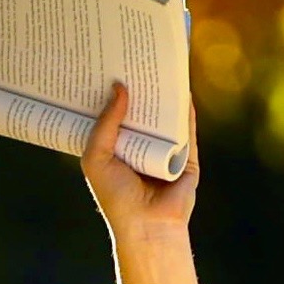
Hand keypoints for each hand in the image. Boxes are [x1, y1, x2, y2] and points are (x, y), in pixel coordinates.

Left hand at [80, 80, 200, 238]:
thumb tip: (120, 88)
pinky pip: (187, 128)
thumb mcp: (97, 157)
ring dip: (162, 96)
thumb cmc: (116, 196)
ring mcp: (164, 150)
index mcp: (115, 150)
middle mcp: (139, 147)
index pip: (112, 117)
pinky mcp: (186, 155)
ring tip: (156, 66)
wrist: (147, 225)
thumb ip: (105, 124)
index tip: (105, 68)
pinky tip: (183, 88)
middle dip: (137, 89)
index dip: (108, 94)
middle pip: (140, 112)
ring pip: (164, 117)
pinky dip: (186, 109)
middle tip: (131, 59)